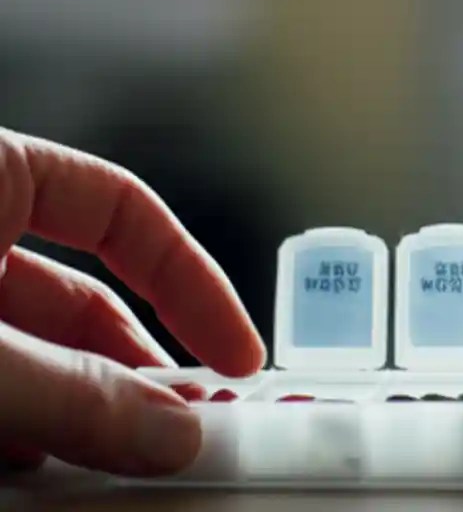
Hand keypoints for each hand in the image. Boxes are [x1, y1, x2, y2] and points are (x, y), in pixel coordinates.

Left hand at [0, 131, 263, 475]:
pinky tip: (31, 461)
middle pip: (78, 296)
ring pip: (27, 346)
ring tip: (108, 457)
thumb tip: (169, 431)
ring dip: (74, 405)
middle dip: (135, 367)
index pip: (121, 206)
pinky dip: (13, 419)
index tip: (235, 349)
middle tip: (179, 425)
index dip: (190, 279)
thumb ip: (67, 391)